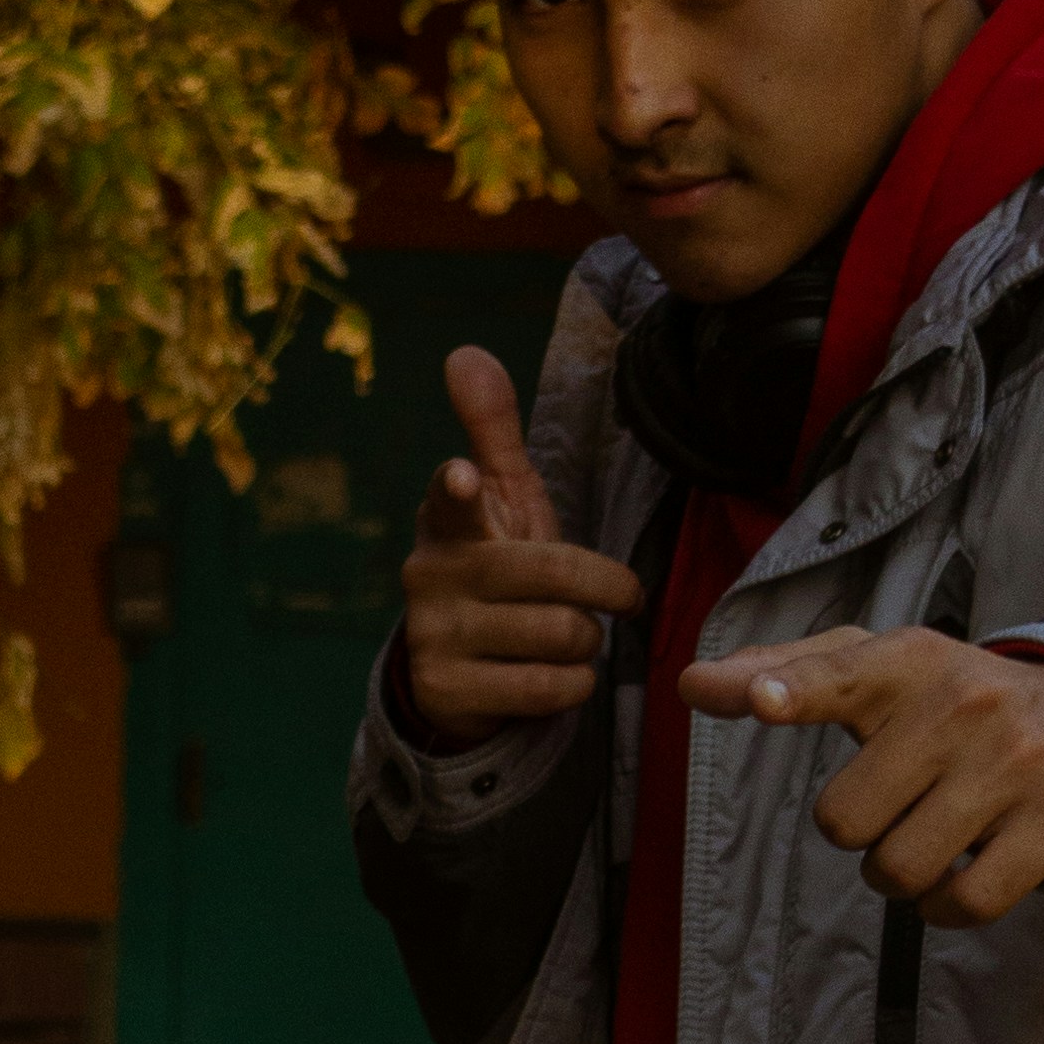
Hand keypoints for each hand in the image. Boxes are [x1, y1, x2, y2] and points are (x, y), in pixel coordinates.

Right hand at [400, 344, 643, 736]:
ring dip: (586, 641)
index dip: (461, 486)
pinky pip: (549, 689)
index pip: (453, 497)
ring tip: (565, 637)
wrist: (457, 669)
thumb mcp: (499, 497)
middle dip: (603, 590)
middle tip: (613, 597)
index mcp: (449, 520)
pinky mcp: (447, 692)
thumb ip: (491, 428)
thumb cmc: (495, 565)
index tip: (464, 477)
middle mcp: (430, 574)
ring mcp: (434, 635)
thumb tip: (464, 350)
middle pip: (554, 576)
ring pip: (560, 636)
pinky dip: (572, 685)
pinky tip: (554, 675)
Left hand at [678, 626, 1043, 925]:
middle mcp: (967, 702)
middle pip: (844, 818)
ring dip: (896, 872)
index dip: (795, 691)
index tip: (766, 703)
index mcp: (910, 660)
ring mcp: (1017, 764)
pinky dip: (943, 909)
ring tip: (927, 834)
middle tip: (893, 802)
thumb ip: (779, 673)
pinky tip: (956, 876)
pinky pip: (965, 905)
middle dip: (854, 829)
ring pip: (900, 870)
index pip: (841, 675)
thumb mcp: (875, 670)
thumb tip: (692, 685)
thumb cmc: (947, 702)